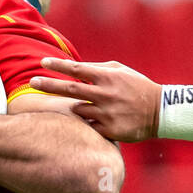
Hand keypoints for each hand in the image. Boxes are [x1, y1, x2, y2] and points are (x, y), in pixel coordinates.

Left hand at [29, 57, 160, 141]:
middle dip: (49, 85)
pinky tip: (93, 122)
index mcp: (108, 77)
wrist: (160, 112)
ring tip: (86, 107)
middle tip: (32, 82)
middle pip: (70, 89)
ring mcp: (106, 113)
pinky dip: (86, 123)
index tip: (42, 62)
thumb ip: (98, 69)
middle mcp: (105, 94)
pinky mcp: (109, 130)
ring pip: (78, 110)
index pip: (77, 69)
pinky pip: (88, 126)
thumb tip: (75, 69)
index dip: (58, 65)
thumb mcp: (121, 71)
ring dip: (74, 108)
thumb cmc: (137, 87)